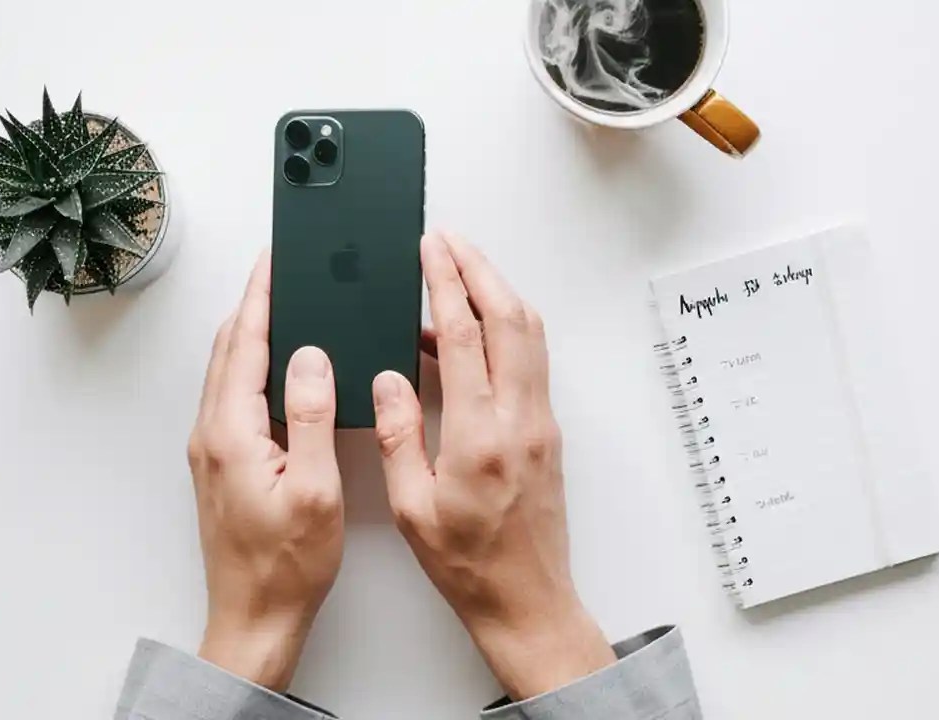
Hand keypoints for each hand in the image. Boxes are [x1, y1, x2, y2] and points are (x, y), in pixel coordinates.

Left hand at [187, 252, 343, 690]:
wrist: (255, 616)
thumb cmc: (287, 565)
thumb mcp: (316, 488)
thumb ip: (313, 416)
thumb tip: (312, 357)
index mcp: (231, 434)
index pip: (244, 345)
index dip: (262, 298)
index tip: (276, 261)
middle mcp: (211, 435)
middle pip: (228, 350)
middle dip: (254, 305)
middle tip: (281, 272)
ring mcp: (210, 450)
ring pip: (227, 371)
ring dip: (250, 333)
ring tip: (282, 306)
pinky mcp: (220, 464)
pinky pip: (231, 396)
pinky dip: (251, 365)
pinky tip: (277, 366)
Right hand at [372, 232, 616, 699]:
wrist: (528, 599)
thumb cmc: (469, 565)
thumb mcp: (412, 507)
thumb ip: (398, 436)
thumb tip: (390, 378)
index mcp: (481, 437)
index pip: (463, 338)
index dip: (446, 284)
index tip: (432, 250)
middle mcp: (521, 420)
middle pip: (510, 319)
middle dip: (480, 269)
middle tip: (450, 240)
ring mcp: (541, 422)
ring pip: (529, 335)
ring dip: (499, 293)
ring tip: (463, 269)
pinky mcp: (548, 430)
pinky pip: (531, 361)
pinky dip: (507, 329)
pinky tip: (474, 331)